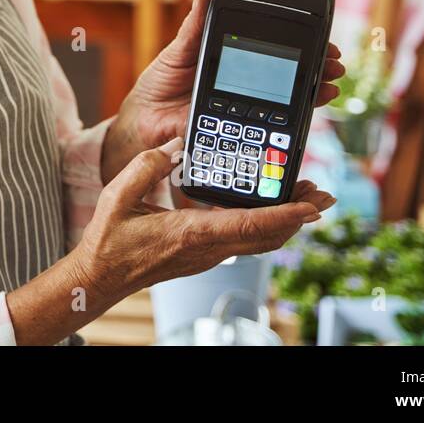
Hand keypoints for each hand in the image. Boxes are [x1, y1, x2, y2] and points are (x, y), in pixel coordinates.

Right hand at [75, 138, 336, 301]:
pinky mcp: (204, 255)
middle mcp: (206, 249)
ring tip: (308, 199)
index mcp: (189, 233)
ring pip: (261, 242)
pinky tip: (272, 211)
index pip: (249, 225)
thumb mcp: (117, 194)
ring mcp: (208, 256)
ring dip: (288, 222)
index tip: (312, 204)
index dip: (286, 215)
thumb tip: (178, 144)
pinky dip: (268, 226)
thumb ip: (148, 165)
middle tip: (324, 194)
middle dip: (300, 216)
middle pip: (268, 236)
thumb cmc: (107, 240)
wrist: (99, 278)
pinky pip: (247, 242)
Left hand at [100, 0, 345, 183]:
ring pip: (286, 99)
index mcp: (230, 60)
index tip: (319, 37)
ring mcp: (244, 107)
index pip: (270, 50)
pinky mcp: (238, 128)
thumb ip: (193, 29)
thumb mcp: (175, 52)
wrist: (142, 121)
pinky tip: (312, 106)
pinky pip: (270, 124)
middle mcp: (243, 83)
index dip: (295, 45)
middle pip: (287, 74)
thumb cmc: (157, 85)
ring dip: (313, 90)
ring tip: (331, 82)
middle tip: (334, 61)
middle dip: (315, 66)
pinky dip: (293, 117)